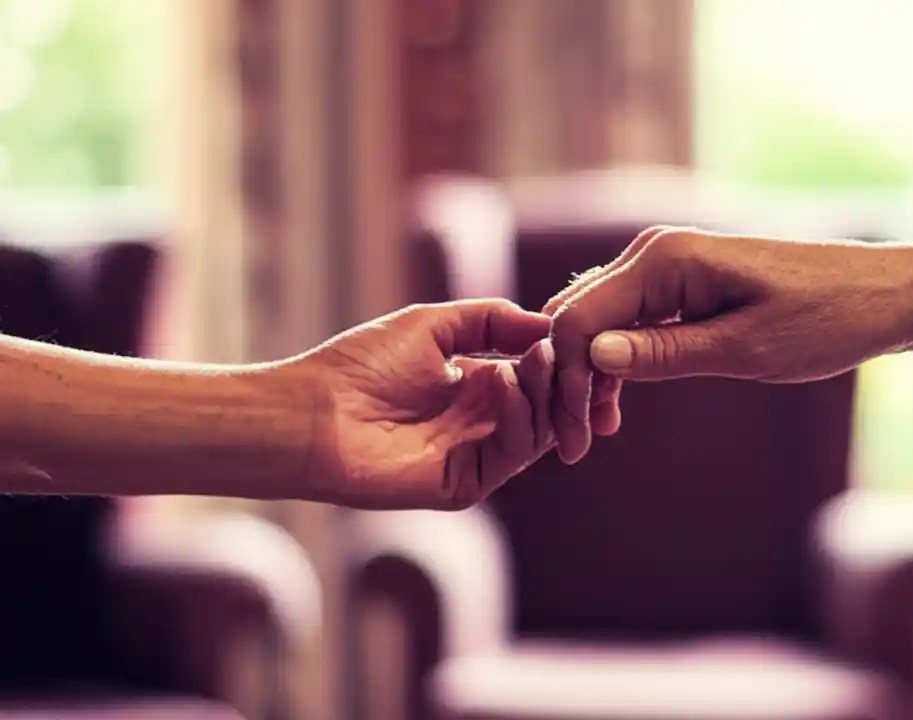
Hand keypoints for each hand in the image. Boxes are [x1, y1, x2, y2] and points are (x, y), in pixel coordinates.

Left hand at [294, 301, 556, 509]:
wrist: (312, 412)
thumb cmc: (359, 365)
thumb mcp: (433, 325)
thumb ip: (492, 319)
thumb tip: (548, 323)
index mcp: (477, 386)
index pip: (540, 376)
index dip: (561, 358)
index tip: (574, 331)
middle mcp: (483, 423)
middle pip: (549, 405)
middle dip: (560, 377)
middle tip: (557, 349)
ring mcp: (477, 455)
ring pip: (539, 430)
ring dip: (543, 393)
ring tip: (532, 360)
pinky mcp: (465, 484)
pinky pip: (511, 454)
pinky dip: (518, 417)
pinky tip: (502, 381)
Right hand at [545, 226, 912, 462]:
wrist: (886, 295)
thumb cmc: (828, 319)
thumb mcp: (747, 349)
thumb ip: (666, 352)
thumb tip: (594, 357)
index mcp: (666, 258)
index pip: (580, 319)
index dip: (566, 382)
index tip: (574, 441)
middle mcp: (657, 251)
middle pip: (578, 315)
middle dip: (566, 379)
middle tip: (573, 446)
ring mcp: (670, 264)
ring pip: (598, 319)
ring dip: (587, 374)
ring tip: (594, 434)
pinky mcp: (686, 283)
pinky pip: (629, 320)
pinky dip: (615, 362)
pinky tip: (617, 408)